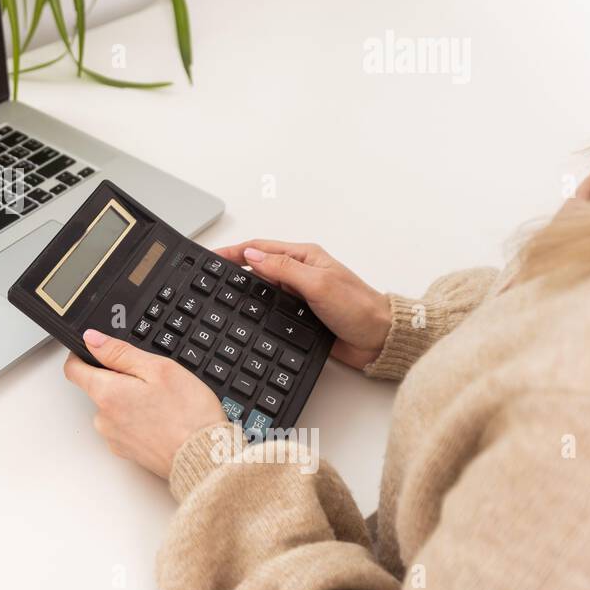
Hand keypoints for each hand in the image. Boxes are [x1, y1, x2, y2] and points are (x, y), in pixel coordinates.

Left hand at [63, 329, 225, 478]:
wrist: (205, 459)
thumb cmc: (188, 416)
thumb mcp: (158, 369)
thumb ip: (119, 352)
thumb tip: (92, 339)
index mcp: (107, 394)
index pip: (73, 369)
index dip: (82, 354)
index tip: (97, 350)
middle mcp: (103, 419)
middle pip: (98, 388)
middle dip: (119, 380)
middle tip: (152, 381)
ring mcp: (114, 438)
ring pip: (114, 409)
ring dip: (131, 402)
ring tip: (163, 404)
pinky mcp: (127, 452)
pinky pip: (125, 428)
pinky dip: (139, 421)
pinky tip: (163, 421)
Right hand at [214, 240, 391, 369]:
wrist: (379, 341)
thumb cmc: (359, 308)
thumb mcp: (318, 283)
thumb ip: (284, 269)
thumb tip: (252, 255)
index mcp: (305, 256)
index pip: (261, 248)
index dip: (235, 251)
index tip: (212, 257)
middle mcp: (300, 274)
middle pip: (259, 266)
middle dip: (235, 269)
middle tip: (210, 276)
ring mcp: (300, 295)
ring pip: (263, 290)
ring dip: (246, 291)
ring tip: (222, 294)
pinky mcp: (300, 316)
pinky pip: (272, 310)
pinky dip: (257, 311)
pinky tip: (246, 315)